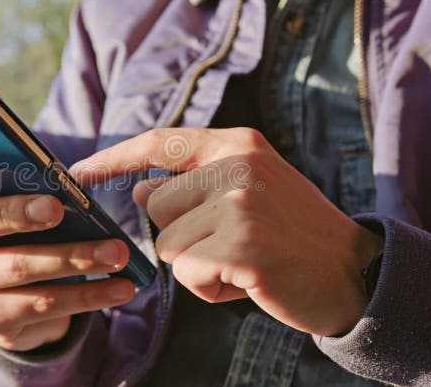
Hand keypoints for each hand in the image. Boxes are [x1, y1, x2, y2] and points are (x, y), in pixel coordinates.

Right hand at [0, 150, 134, 350]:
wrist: (15, 302)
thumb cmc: (16, 235)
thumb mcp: (9, 210)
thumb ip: (16, 189)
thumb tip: (62, 181)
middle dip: (14, 213)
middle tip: (56, 208)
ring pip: (19, 268)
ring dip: (74, 259)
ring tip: (117, 252)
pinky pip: (44, 305)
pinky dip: (88, 295)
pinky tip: (119, 287)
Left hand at [70, 128, 382, 336]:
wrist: (353, 273)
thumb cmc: (292, 234)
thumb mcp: (247, 192)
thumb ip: (195, 185)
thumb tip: (139, 191)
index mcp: (238, 143)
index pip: (160, 143)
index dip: (114, 157)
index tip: (78, 171)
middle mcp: (238, 163)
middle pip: (155, 206)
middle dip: (181, 236)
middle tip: (229, 246)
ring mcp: (241, 201)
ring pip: (168, 242)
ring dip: (197, 265)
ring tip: (242, 263)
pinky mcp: (242, 243)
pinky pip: (189, 272)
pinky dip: (210, 288)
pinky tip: (249, 282)